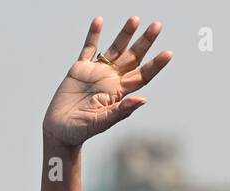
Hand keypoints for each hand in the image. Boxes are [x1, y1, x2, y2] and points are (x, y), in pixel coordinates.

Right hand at [42, 16, 170, 148]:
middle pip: (133, 57)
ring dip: (125, 34)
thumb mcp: (101, 123)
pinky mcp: (79, 69)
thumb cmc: (81, 131)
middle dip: (145, 42)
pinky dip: (94, 34)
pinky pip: (89, 48)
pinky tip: (99, 21)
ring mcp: (96, 72)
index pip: (142, 75)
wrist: (60, 130)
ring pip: (114, 49)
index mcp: (119, 93)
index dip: (155, 65)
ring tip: (135, 19)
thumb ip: (120, 111)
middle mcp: (111, 80)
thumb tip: (143, 100)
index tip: (168, 53)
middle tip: (157, 26)